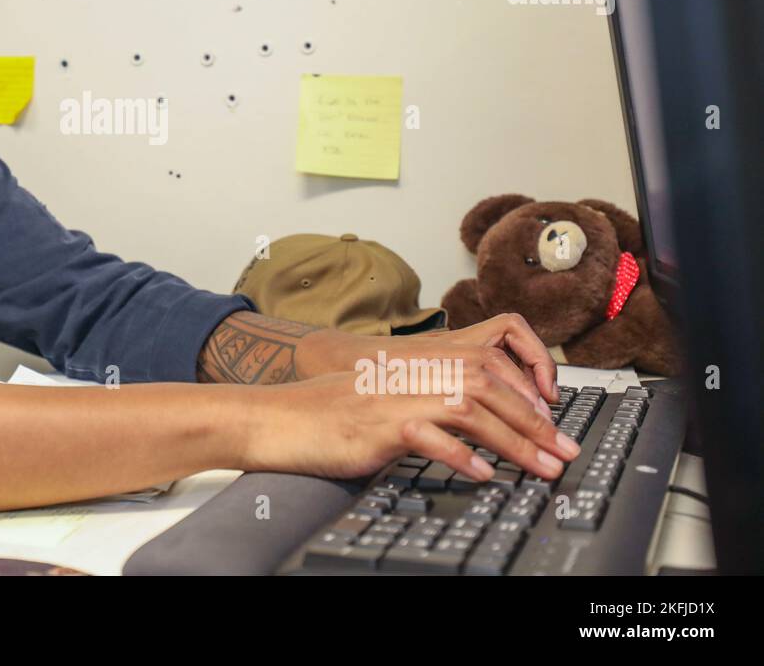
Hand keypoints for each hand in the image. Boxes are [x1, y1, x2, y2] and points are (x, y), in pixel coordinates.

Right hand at [240, 362, 577, 482]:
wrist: (276, 418)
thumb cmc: (327, 415)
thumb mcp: (386, 401)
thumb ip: (427, 405)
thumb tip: (475, 430)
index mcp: (416, 365)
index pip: (487, 364)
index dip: (527, 392)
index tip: (552, 425)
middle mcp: (410, 374)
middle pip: (489, 384)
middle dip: (534, 421)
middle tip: (563, 453)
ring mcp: (394, 397)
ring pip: (469, 407)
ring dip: (513, 440)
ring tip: (541, 468)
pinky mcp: (376, 425)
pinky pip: (427, 435)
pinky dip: (459, 455)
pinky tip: (482, 474)